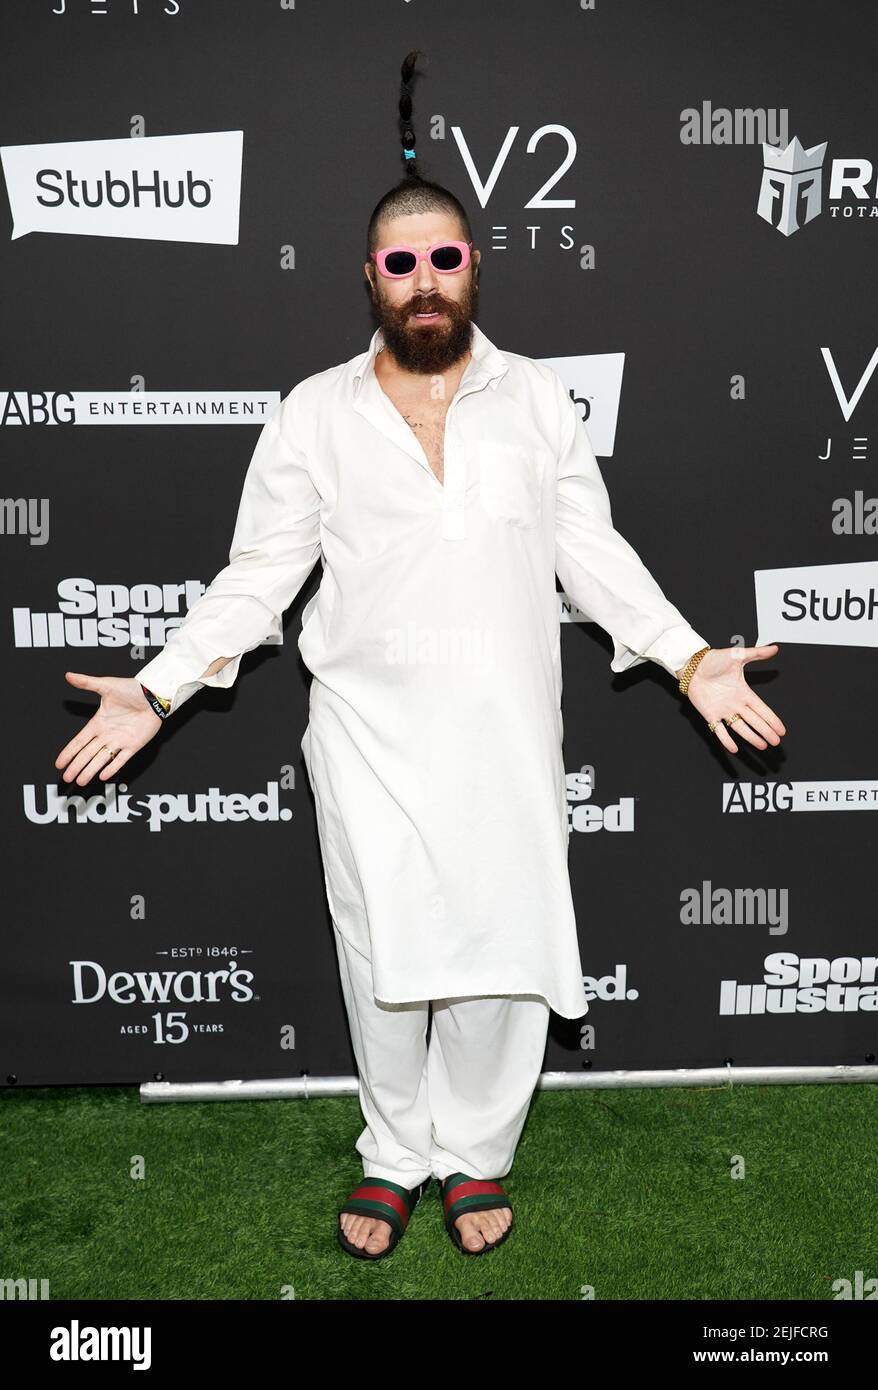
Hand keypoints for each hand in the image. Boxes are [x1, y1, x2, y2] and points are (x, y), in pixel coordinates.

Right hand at [55, 672, 164, 786]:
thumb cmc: (132, 689)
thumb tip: (69, 675)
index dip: (69, 752)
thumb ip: (87, 683)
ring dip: (90, 770)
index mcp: (98, 722)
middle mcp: (107, 734)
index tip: (59, 763)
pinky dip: (113, 767)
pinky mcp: (133, 745)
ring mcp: (120, 741)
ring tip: (81, 781)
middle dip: (76, 766)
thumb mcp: (107, 685)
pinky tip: (103, 776)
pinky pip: (121, 759)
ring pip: (101, 759)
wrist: (154, 694)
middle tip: (67, 778)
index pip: (79, 741)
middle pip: (88, 754)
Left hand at [680, 645, 785, 754]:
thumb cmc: (714, 660)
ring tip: (762, 746)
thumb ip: (756, 653)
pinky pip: (719, 730)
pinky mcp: (710, 714)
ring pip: (740, 728)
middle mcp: (736, 704)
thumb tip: (774, 648)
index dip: (772, 719)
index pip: (762, 709)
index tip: (781, 730)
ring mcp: (723, 711)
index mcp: (744, 692)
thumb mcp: (737, 656)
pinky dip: (726, 740)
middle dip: (766, 731)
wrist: (693, 665)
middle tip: (776, 742)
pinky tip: (734, 748)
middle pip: (754, 721)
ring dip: (751, 737)